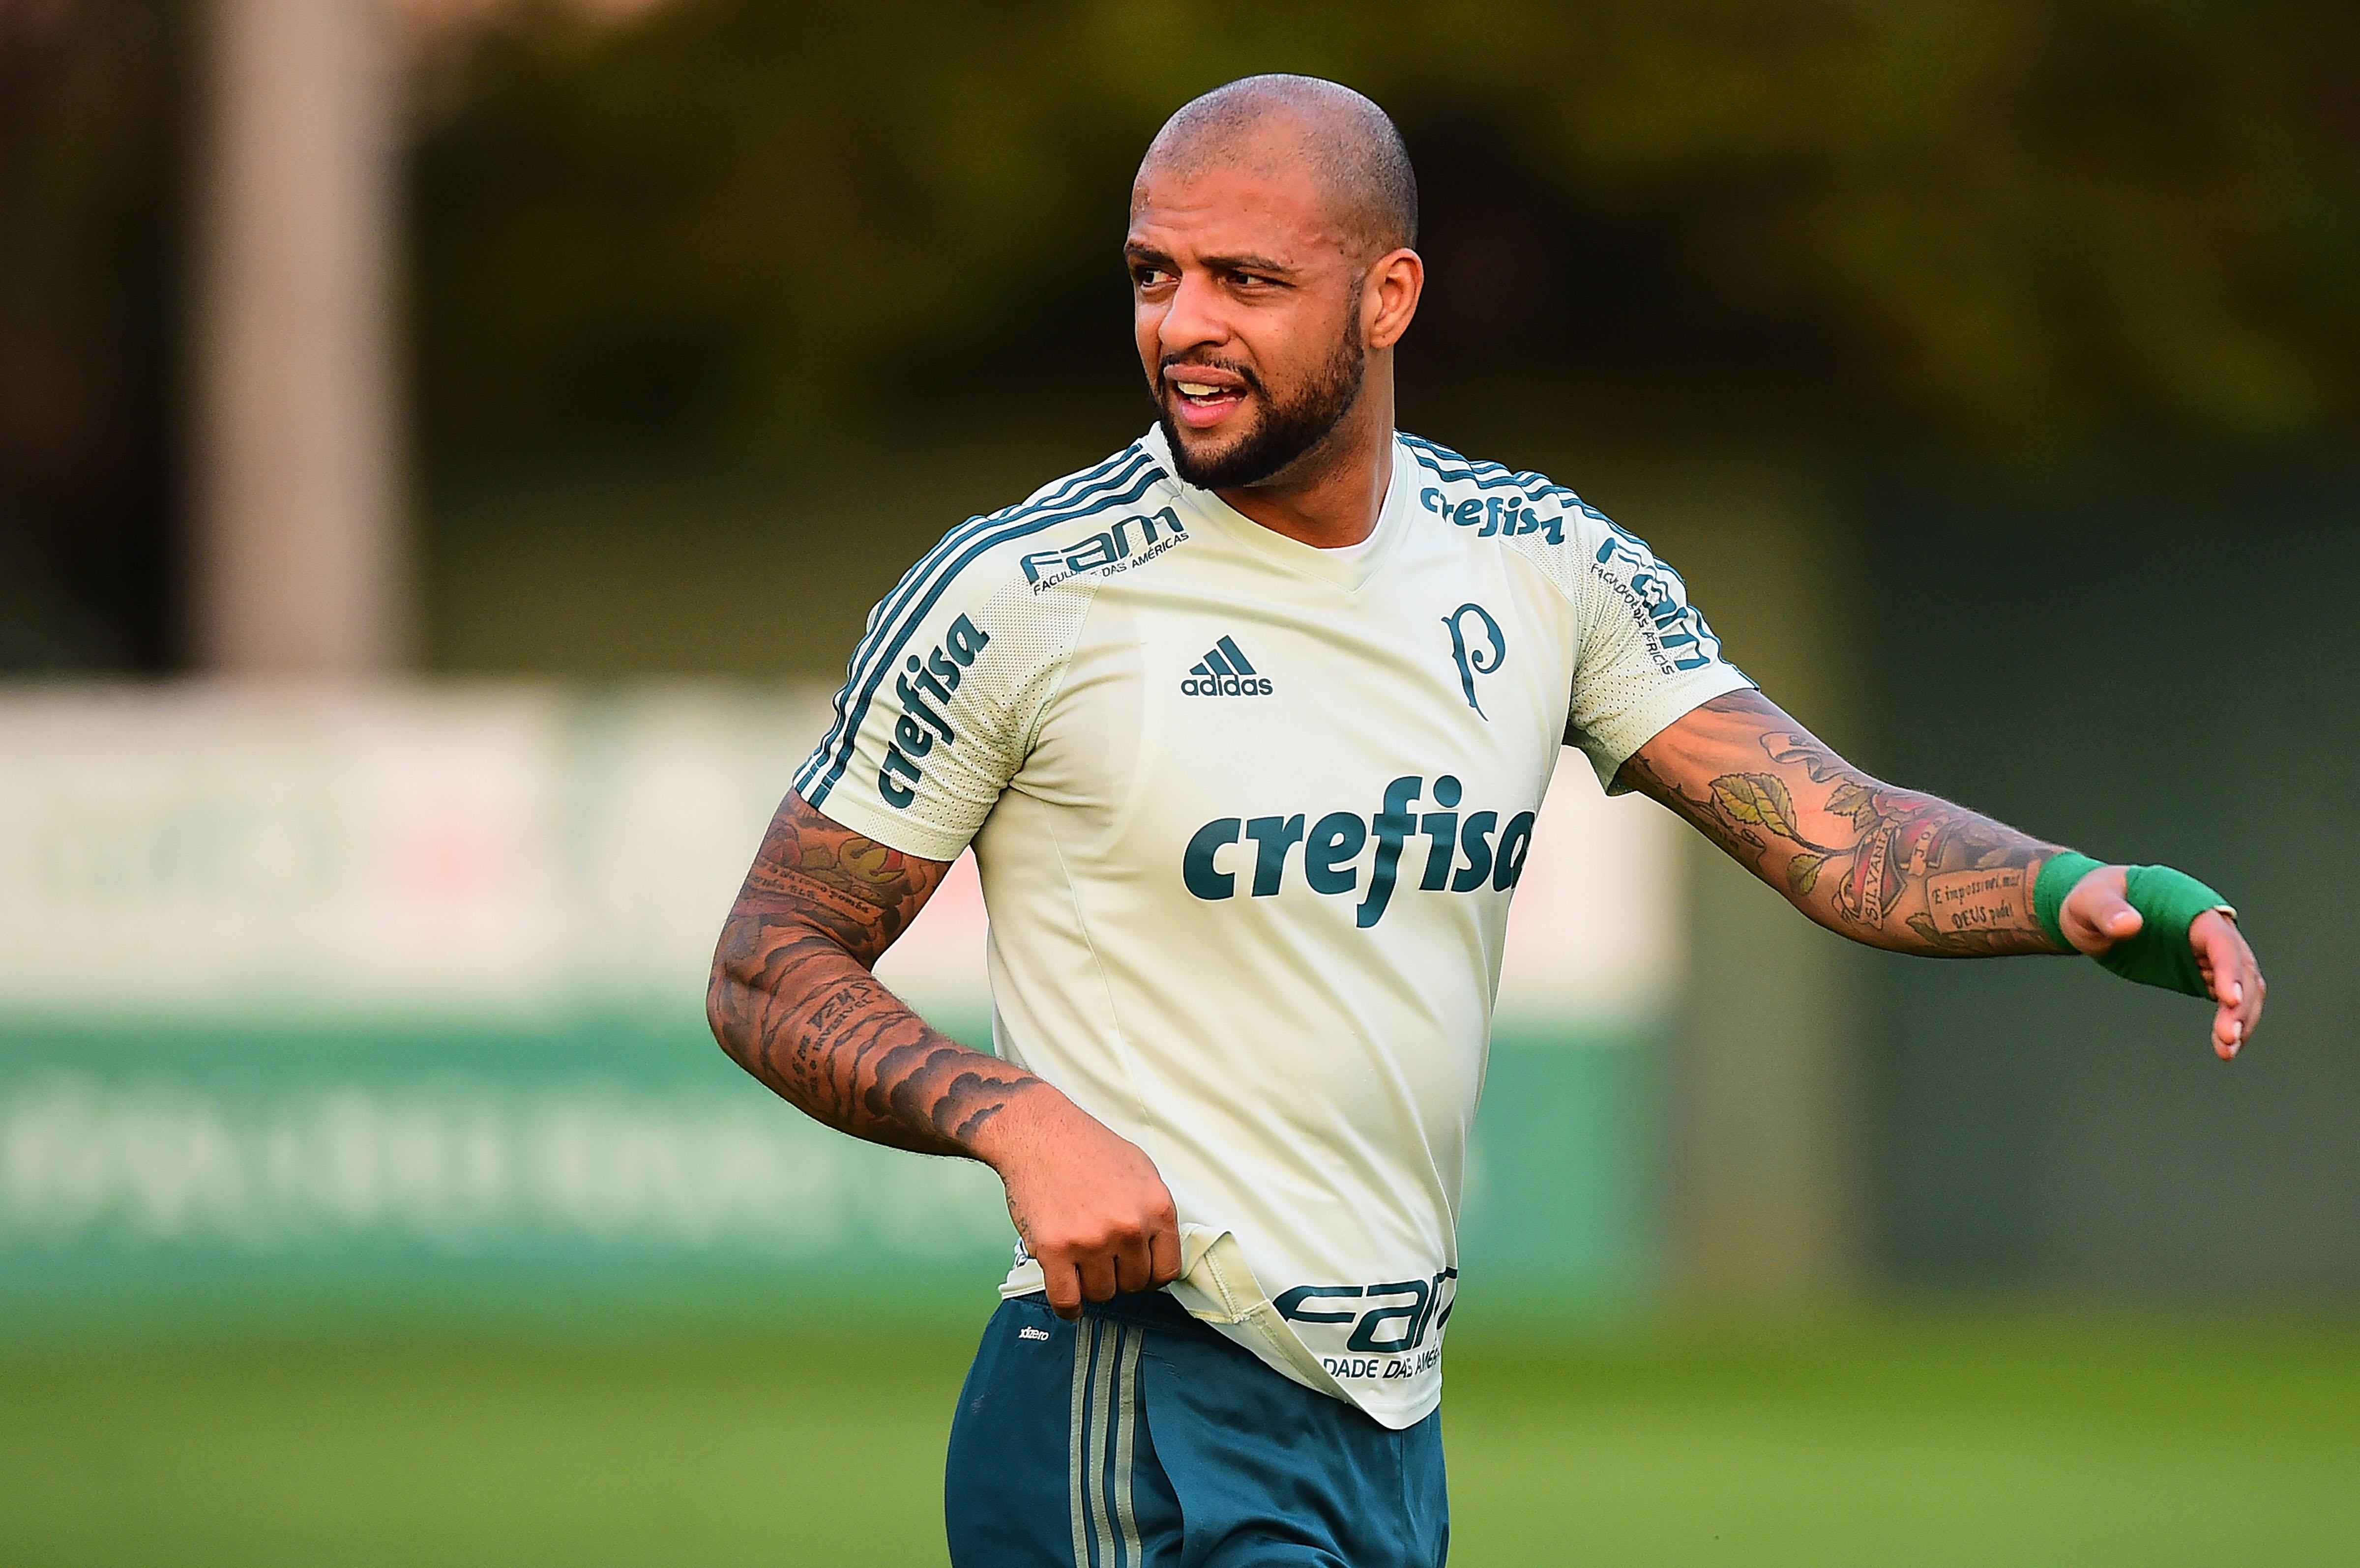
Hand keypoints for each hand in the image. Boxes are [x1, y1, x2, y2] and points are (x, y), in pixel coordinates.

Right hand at [969, 1088, 1182, 1319]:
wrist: (1038, 1133)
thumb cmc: (1087, 1148)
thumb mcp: (1142, 1171)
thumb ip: (1154, 1213)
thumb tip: (1159, 1251)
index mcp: (1157, 1208)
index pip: (1166, 1270)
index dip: (1149, 1275)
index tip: (1135, 1272)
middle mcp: (1129, 1227)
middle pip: (1133, 1284)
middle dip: (1118, 1275)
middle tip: (1101, 1257)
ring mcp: (1092, 1240)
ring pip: (1102, 1293)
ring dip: (1090, 1285)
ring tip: (1080, 1262)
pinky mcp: (1055, 1250)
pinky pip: (1067, 1301)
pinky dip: (1068, 1307)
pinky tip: (1069, 1299)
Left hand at [2060, 865, 2265, 1059]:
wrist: (2092, 910)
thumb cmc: (2094, 897)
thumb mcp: (2091, 901)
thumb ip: (2109, 912)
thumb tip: (2129, 924)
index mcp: (2192, 907)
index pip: (2220, 940)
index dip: (2228, 969)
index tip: (2228, 1000)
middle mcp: (2209, 929)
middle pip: (2240, 967)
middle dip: (2241, 1003)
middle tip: (2228, 1038)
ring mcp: (2206, 952)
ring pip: (2241, 985)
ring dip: (2241, 1017)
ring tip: (2227, 1050)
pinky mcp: (2198, 971)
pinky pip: (2226, 997)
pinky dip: (2230, 1020)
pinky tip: (2224, 1046)